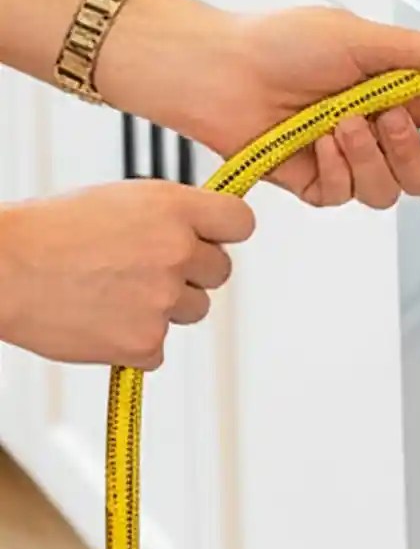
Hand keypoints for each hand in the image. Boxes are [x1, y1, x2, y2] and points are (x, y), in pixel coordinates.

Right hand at [0, 179, 255, 369]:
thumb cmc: (50, 232)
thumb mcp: (123, 200)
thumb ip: (174, 216)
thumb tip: (210, 233)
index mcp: (173, 208)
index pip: (241, 222)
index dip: (225, 231)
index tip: (212, 237)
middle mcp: (176, 252)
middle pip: (220, 272)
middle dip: (192, 273)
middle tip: (144, 268)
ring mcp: (162, 300)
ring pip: (194, 310)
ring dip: (165, 306)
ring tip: (113, 291)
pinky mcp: (144, 343)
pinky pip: (159, 347)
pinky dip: (134, 341)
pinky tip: (99, 319)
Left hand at [202, 7, 419, 208]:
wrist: (220, 71)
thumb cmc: (276, 44)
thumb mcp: (355, 37)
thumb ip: (413, 50)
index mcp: (389, 90)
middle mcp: (372, 127)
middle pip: (419, 172)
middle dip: (407, 150)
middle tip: (383, 118)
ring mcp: (346, 157)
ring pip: (386, 190)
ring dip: (368, 159)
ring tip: (340, 126)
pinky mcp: (317, 180)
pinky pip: (344, 194)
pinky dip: (334, 169)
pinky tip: (315, 143)